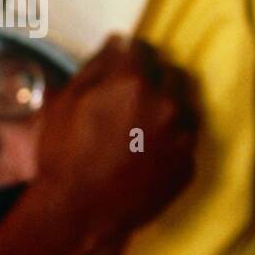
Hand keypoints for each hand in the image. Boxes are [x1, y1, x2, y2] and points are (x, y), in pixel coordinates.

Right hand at [31, 37, 198, 251]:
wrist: (79, 211)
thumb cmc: (64, 154)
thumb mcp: (68, 100)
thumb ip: (98, 65)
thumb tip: (119, 43)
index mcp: (135, 82)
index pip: (143, 48)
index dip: (130, 55)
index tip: (124, 64)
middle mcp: (168, 104)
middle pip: (171, 74)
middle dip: (154, 79)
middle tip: (133, 96)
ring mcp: (184, 136)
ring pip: (185, 105)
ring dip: (169, 107)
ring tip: (144, 124)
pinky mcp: (190, 164)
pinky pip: (187, 139)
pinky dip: (173, 138)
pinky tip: (150, 150)